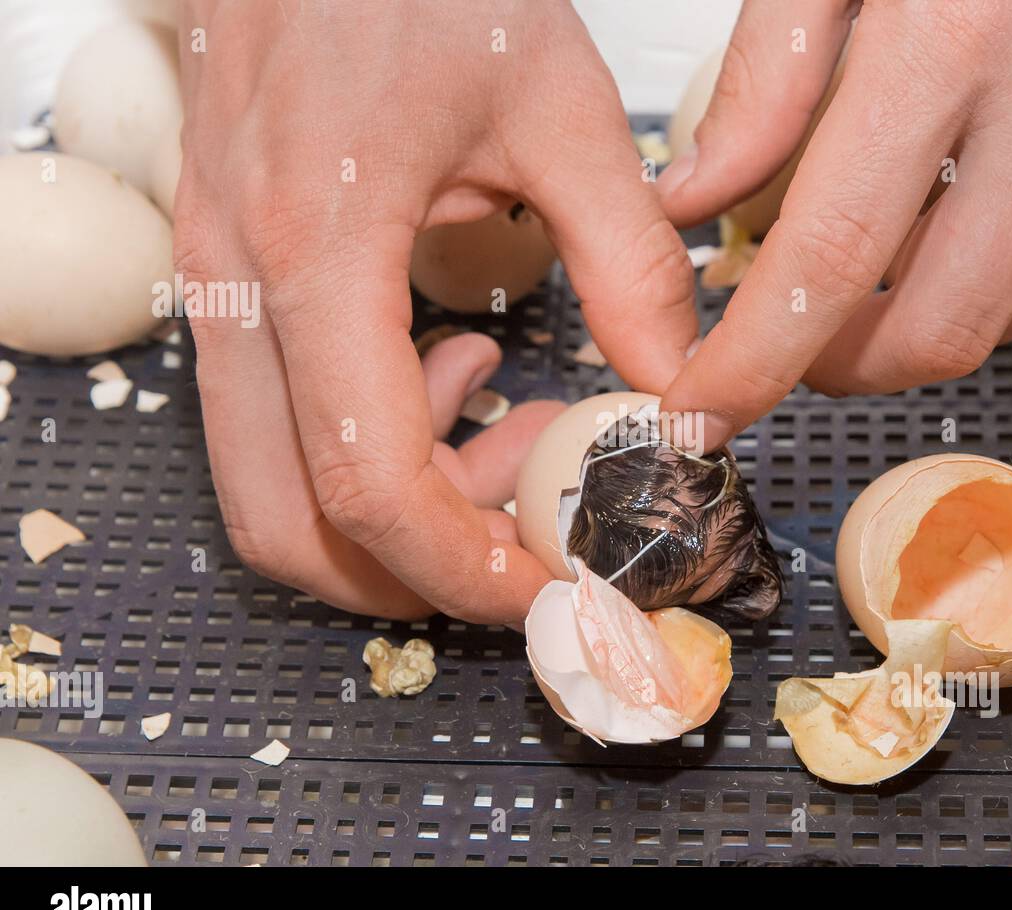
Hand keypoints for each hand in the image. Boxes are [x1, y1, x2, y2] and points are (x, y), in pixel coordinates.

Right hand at [174, 0, 696, 624]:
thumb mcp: (561, 107)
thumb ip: (631, 258)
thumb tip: (677, 386)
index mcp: (318, 252)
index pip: (370, 482)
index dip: (460, 565)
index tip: (543, 584)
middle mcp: (239, 287)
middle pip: (289, 524)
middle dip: (412, 572)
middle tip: (526, 541)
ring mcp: (217, 286)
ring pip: (271, 486)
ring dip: (395, 508)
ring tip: (506, 430)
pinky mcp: (229, 277)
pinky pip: (276, 420)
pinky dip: (369, 443)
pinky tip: (453, 368)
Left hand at [657, 0, 1011, 447]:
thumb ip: (765, 78)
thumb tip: (697, 196)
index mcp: (952, 36)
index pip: (833, 257)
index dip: (755, 359)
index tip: (704, 408)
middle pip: (937, 327)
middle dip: (843, 369)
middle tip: (791, 346)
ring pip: (1010, 311)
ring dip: (921, 318)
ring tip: (873, 264)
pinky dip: (1003, 265)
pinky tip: (968, 207)